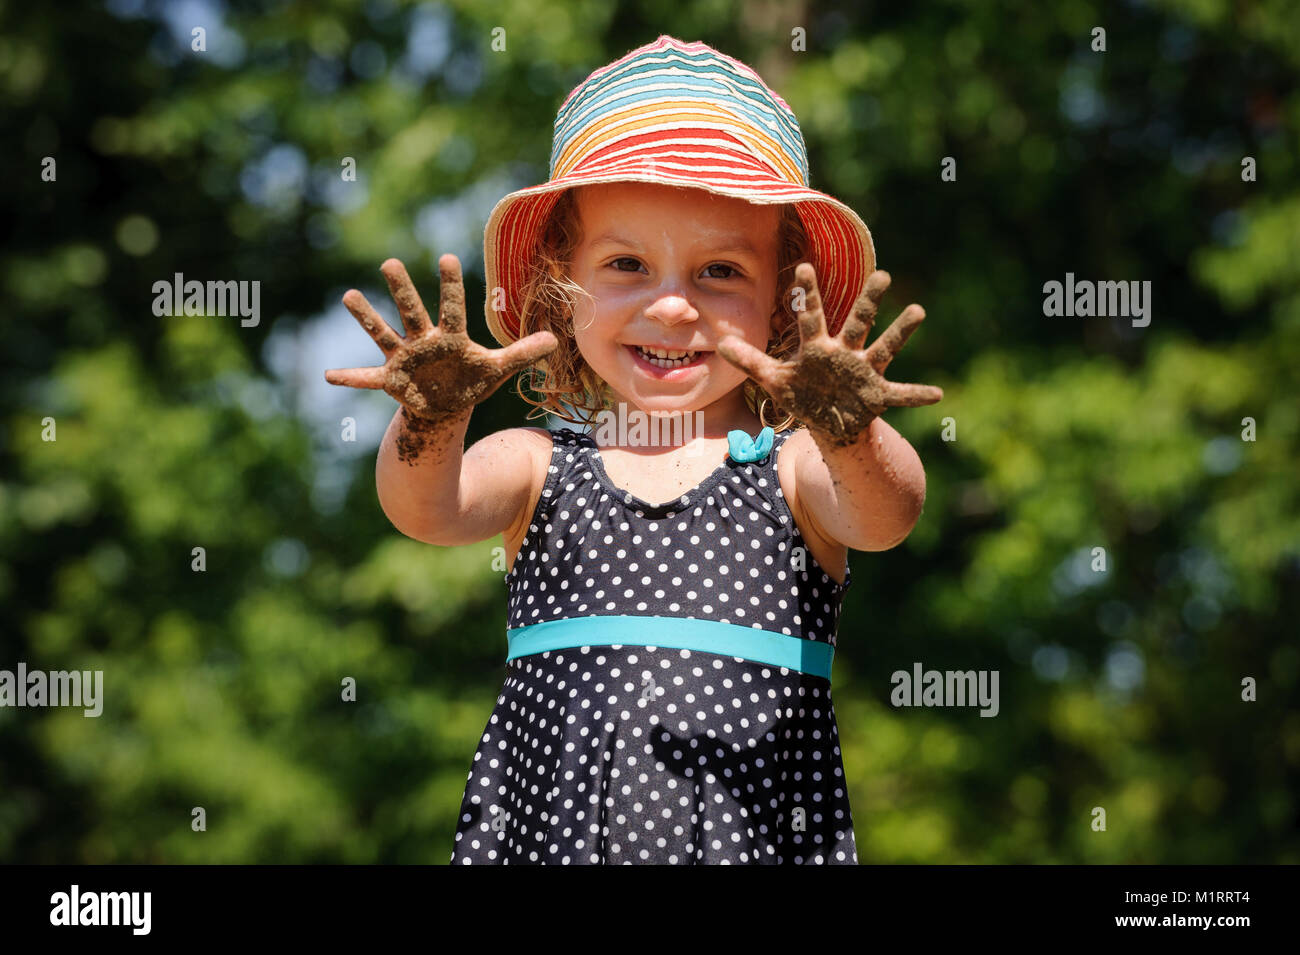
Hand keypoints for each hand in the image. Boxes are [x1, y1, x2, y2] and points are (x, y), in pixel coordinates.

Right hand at [324, 254, 557, 425]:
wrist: (445, 407)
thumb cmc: (469, 382)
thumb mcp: (497, 371)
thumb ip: (521, 353)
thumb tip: (554, 339)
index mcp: (449, 337)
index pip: (452, 307)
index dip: (450, 284)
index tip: (447, 257)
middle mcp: (423, 341)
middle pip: (411, 311)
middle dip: (402, 290)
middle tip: (389, 262)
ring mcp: (404, 358)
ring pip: (384, 333)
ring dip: (367, 317)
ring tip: (350, 295)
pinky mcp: (391, 380)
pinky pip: (367, 378)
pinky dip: (349, 378)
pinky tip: (328, 376)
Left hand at [716, 264, 942, 445]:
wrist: (828, 422)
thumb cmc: (802, 395)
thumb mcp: (774, 380)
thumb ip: (750, 361)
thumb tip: (719, 344)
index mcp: (818, 347)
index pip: (810, 316)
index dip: (806, 294)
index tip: (803, 266)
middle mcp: (845, 353)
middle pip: (857, 322)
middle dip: (869, 301)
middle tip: (884, 274)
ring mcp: (863, 372)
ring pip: (884, 348)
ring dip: (901, 332)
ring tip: (918, 310)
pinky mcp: (877, 395)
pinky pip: (900, 395)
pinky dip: (918, 395)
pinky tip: (938, 394)